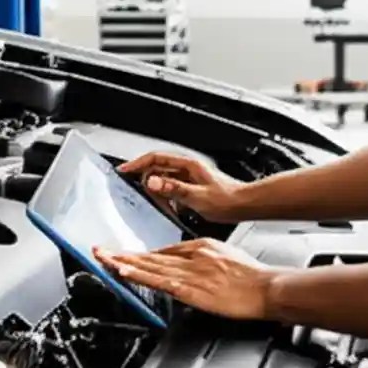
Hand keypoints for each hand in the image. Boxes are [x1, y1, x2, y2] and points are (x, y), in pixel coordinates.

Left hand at [93, 238, 279, 320]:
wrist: (268, 288)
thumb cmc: (252, 276)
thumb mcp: (225, 255)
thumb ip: (203, 257)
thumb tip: (185, 261)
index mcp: (201, 246)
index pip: (164, 249)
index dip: (141, 253)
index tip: (124, 255)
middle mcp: (192, 255)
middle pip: (150, 254)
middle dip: (123, 253)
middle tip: (100, 249)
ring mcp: (191, 271)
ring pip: (151, 265)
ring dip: (124, 262)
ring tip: (103, 258)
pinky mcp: (192, 288)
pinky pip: (160, 280)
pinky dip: (141, 275)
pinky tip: (126, 272)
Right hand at [118, 152, 247, 222]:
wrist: (244, 205)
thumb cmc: (227, 200)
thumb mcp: (197, 197)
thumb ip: (173, 189)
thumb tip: (153, 182)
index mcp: (187, 165)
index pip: (155, 158)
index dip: (137, 163)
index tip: (123, 170)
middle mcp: (187, 168)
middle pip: (157, 169)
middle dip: (149, 183)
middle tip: (148, 198)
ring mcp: (189, 177)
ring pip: (164, 180)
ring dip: (160, 193)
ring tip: (165, 206)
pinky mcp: (191, 187)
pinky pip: (172, 190)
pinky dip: (168, 199)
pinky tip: (174, 209)